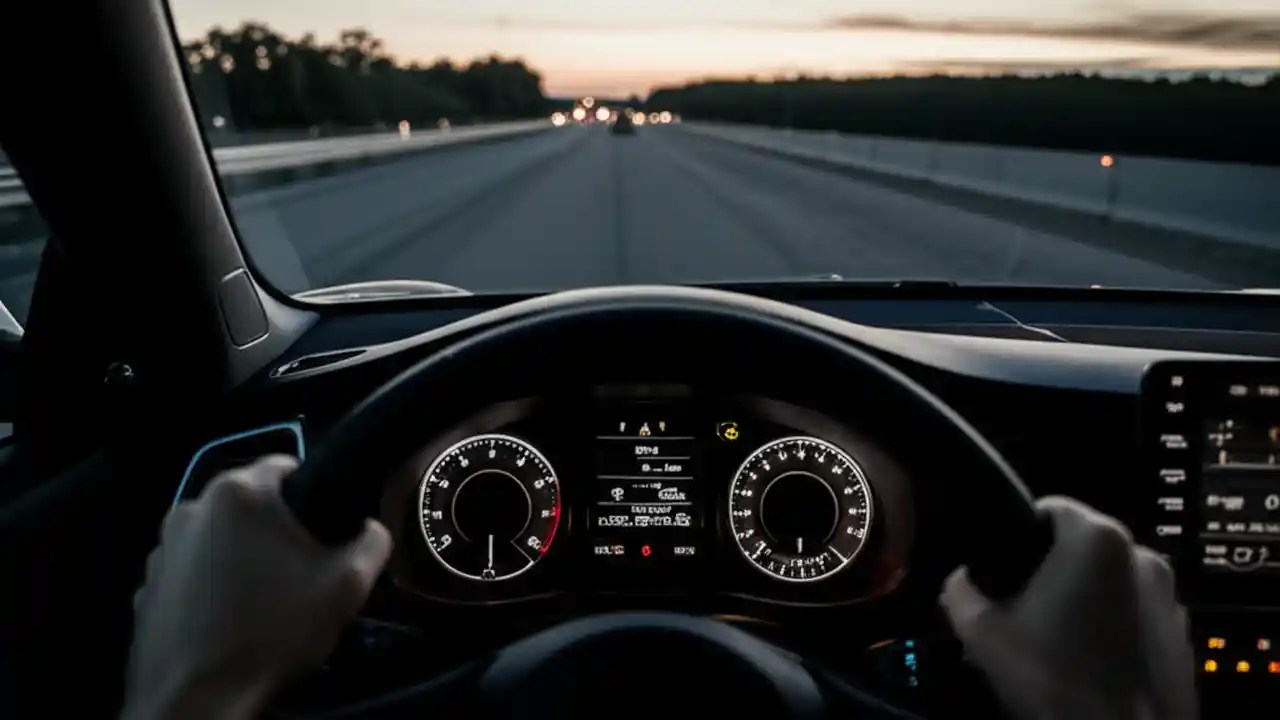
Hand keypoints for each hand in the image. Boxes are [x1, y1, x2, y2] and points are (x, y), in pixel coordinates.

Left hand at [122, 456, 392, 719]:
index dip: (312, 492)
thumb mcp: (346, 586)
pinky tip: (228, 617)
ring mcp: (162, 547)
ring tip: (262, 597)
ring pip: (217, 536)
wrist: (197, 699)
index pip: (285, 464)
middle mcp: (192, 506)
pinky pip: (190, 570)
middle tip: (300, 568)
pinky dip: (209, 583)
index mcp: (240, 493)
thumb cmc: (274, 632)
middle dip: (274, 527)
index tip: (325, 527)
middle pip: (248, 502)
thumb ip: (371, 542)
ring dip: (239, 553)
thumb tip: (371, 528)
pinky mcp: (146, 584)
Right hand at [940, 496, 1195, 719]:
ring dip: (1085, 598)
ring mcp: (1170, 596)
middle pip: (1081, 547)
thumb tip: (960, 579)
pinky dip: (1114, 626)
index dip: (1018, 533)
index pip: (1048, 507)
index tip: (1001, 569)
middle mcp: (1143, 554)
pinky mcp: (1182, 635)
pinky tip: (1089, 660)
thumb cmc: (1053, 677)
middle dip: (1051, 570)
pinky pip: (1136, 614)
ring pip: (1111, 582)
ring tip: (1055, 640)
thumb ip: (960, 591)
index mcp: (1097, 539)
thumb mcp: (982, 633)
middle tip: (1020, 609)